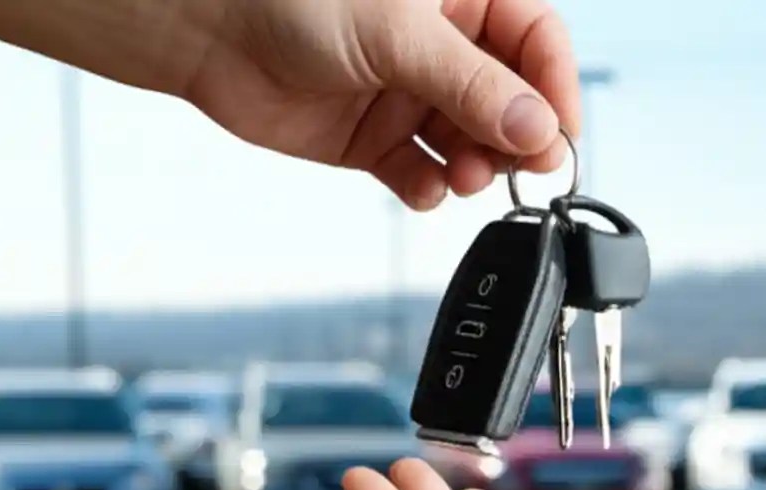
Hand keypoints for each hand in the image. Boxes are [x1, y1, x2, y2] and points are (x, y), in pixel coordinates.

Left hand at [184, 0, 578, 209]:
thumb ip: (472, 86)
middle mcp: (442, 47)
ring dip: (476, 167)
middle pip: (511, 102)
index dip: (555, 88)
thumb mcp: (400, 33)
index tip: (559, 134)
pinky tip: (424, 185)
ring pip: (471, 143)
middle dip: (516, 139)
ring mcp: (410, 94)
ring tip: (463, 176)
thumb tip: (538, 131)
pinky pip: (422, 170)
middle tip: (520, 168)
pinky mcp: (376, 138)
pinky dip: (430, 185)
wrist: (205, 28)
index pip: (538, 42)